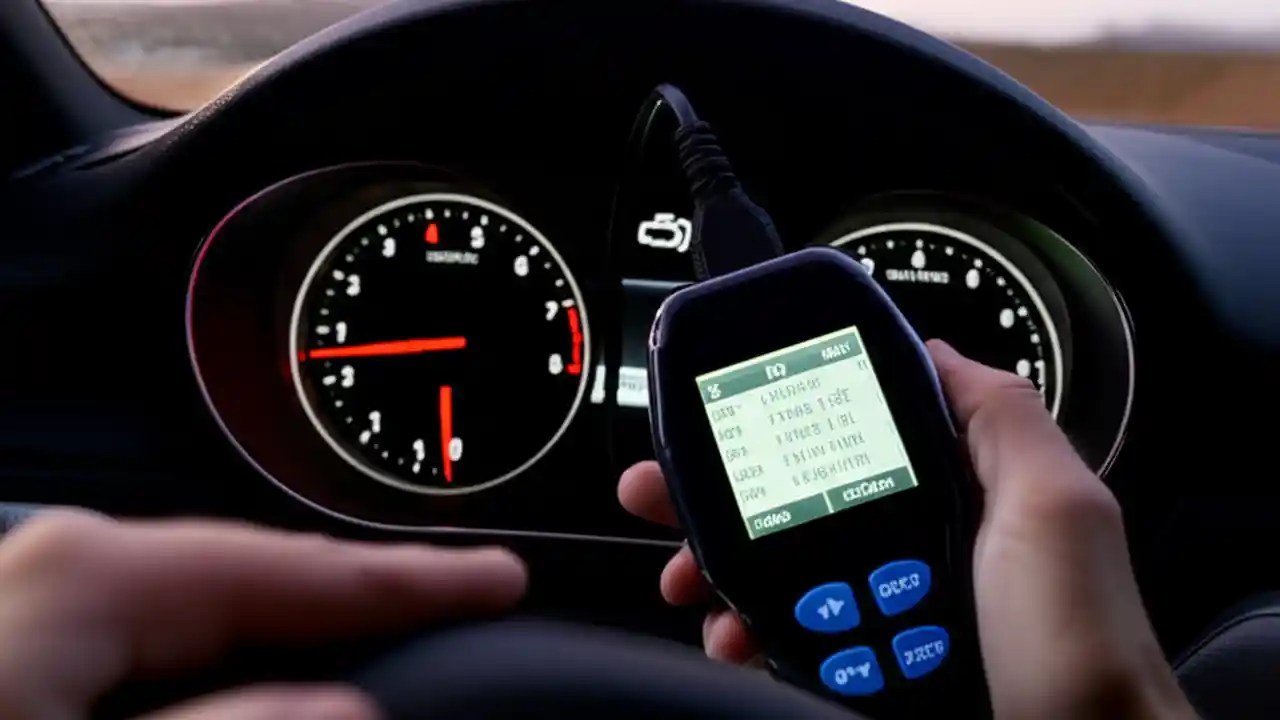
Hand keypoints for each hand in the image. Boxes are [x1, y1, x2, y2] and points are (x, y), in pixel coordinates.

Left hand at [0, 512, 525, 719]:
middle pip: (263, 579)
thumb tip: (352, 709)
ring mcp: (43, 597)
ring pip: (215, 612)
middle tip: (458, 606)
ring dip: (294, 638)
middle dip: (357, 603)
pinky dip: (229, 656)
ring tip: (376, 636)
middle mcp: (73, 560)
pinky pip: (165, 638)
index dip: (416, 577)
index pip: (304, 567)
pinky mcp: (28, 641)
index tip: (500, 578)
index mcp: (98, 572)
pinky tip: (256, 676)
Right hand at [619, 341, 1195, 718]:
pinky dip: (748, 631)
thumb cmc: (1078, 648)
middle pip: (800, 495)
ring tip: (686, 579)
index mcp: (962, 490)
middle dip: (724, 492)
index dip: (782, 416)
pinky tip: (731, 638)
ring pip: (783, 566)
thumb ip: (1000, 419)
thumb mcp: (1054, 508)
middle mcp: (922, 540)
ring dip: (720, 566)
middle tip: (661, 496)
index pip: (853, 430)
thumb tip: (937, 351)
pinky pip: (790, 633)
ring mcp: (890, 602)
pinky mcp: (869, 660)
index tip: (719, 416)